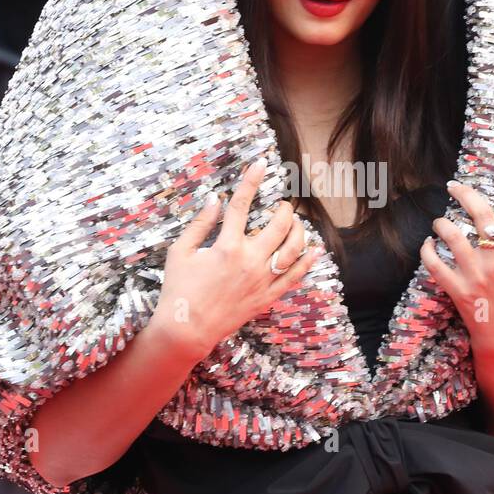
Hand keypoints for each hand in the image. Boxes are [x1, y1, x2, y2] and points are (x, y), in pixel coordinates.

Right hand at [147, 158, 321, 363]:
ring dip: (299, 231)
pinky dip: (307, 263)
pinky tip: (315, 251)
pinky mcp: (266, 297)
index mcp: (226, 247)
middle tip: (283, 204)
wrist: (186, 330)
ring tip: (296, 223)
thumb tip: (214, 199)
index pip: (242, 205)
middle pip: (278, 226)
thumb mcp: (181, 252)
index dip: (252, 181)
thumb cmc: (179, 290)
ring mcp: (261, 280)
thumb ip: (199, 224)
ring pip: (292, 250)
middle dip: (284, 209)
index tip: (261, 164)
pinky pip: (294, 278)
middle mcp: (249, 261)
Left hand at [420, 152, 493, 360]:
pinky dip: (427, 250)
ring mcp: (477, 275)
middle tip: (453, 186)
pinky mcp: (459, 291)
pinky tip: (427, 247)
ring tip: (439, 224)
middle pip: (479, 212)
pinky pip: (434, 263)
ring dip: (440, 224)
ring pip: (451, 234)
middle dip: (463, 192)